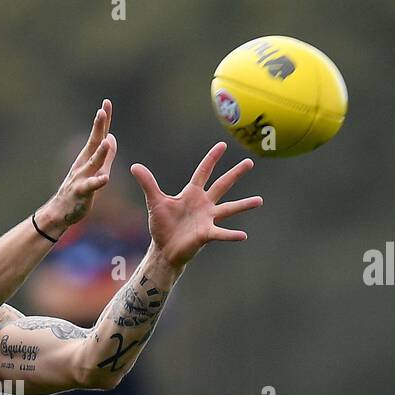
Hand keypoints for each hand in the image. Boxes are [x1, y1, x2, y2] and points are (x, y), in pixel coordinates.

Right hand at [38, 99, 116, 235]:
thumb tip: (111, 137)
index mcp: (88, 158)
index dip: (103, 120)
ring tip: (106, 141)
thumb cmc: (78, 191)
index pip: (98, 135)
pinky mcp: (81, 192)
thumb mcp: (95, 171)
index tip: (107, 102)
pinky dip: (97, 182)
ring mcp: (81, 177)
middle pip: (93, 143)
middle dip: (98, 127)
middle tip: (102, 111)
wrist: (60, 212)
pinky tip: (105, 179)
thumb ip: (105, 156)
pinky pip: (90, 187)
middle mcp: (84, 164)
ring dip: (99, 153)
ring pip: (92, 163)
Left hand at [130, 142, 262, 265]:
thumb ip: (148, 183)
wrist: (163, 249)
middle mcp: (203, 204)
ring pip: (229, 209)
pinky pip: (221, 233)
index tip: (222, 145)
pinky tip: (243, 235)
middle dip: (235, 174)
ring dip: (243, 205)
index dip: (212, 159)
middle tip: (250, 162)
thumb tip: (135, 166)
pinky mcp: (206, 234)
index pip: (203, 172)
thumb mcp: (155, 202)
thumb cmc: (162, 225)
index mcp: (191, 194)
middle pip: (222, 185)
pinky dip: (231, 234)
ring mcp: (207, 219)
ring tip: (259, 201)